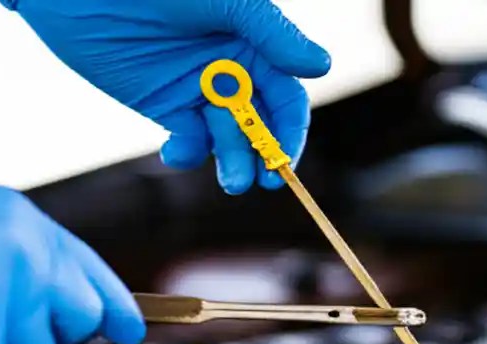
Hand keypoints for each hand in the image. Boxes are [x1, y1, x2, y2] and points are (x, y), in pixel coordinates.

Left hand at [7, 0, 330, 193]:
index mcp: (254, 43)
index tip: (284, 159)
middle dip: (265, 154)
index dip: (290, 129)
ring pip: (227, 138)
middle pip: (261, 124)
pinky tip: (177, 151)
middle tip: (262, 180)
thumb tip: (321, 66)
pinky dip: (188, 152)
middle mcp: (232, 69)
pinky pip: (188, 140)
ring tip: (233, 182)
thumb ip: (270, 34)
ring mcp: (198, 90)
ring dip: (233, 161)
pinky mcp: (164, 106)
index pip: (286, 96)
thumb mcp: (222, 1)